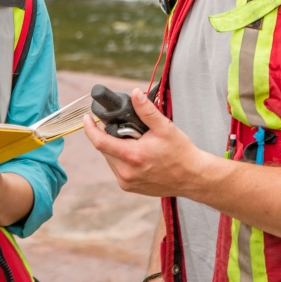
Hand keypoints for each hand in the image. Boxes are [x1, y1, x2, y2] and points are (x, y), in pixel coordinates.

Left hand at [83, 87, 208, 197]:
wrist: (193, 177)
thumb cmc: (181, 152)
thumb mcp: (165, 127)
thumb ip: (147, 110)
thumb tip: (134, 94)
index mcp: (132, 156)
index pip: (100, 142)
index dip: (89, 128)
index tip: (87, 117)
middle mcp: (126, 172)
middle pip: (105, 149)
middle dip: (109, 136)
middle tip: (126, 128)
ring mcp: (127, 182)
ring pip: (110, 159)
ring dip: (115, 148)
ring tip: (134, 142)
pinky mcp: (130, 188)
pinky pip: (118, 169)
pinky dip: (122, 159)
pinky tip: (136, 155)